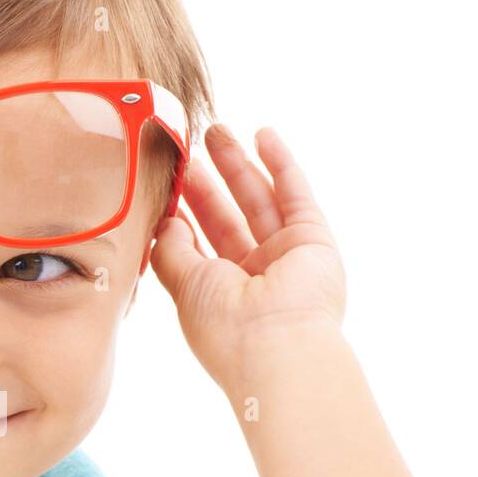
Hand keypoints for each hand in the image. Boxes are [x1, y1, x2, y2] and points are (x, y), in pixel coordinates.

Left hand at [148, 123, 346, 392]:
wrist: (277, 347)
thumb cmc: (225, 328)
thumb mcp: (184, 287)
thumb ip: (171, 251)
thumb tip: (164, 220)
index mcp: (221, 294)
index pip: (199, 244)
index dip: (183, 210)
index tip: (165, 179)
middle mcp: (254, 276)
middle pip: (225, 217)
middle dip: (206, 181)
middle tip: (186, 145)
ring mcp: (285, 257)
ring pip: (257, 200)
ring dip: (237, 164)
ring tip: (214, 129)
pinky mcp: (313, 239)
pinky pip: (295, 194)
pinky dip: (280, 163)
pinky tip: (262, 134)